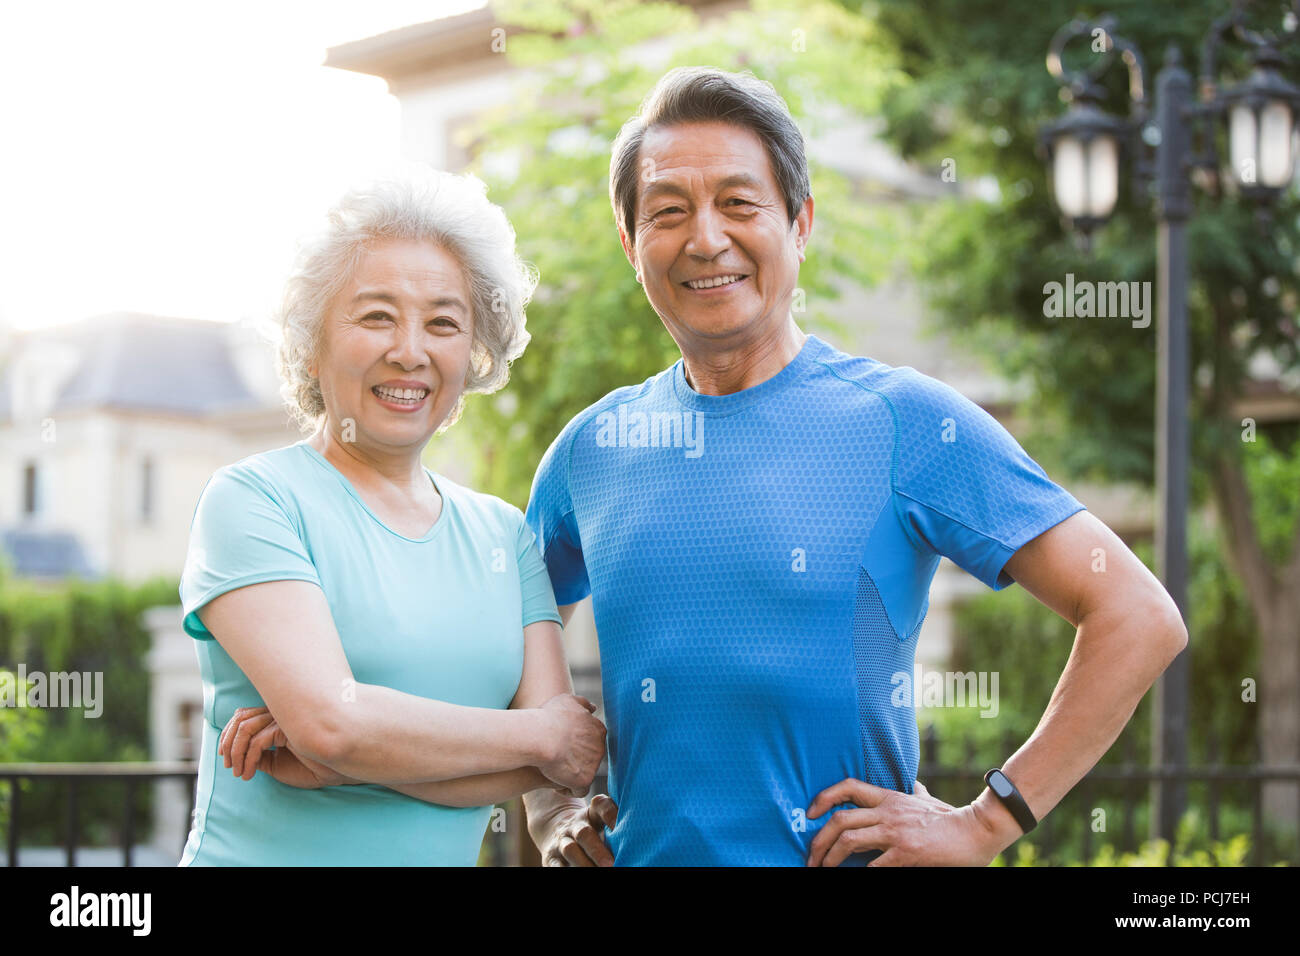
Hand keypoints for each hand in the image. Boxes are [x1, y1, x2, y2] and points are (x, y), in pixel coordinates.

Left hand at [218, 706, 349, 788]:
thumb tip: (238, 755)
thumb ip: (258, 756)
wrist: (337, 771)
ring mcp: (285, 719)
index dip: (228, 735)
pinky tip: (248, 773)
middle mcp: (279, 714)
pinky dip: (247, 759)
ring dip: (235, 752)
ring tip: (237, 772)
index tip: (225, 757)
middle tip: (228, 764)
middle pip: (240, 717)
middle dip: (227, 742)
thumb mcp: (276, 764)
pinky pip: (258, 741)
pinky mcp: (288, 728)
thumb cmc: (312, 766)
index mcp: (277, 718)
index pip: (243, 716)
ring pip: (245, 728)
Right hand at [533, 794, 618, 866]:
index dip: (611, 814)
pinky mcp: (551, 857)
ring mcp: (562, 841)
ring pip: (571, 850)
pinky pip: (557, 865)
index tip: (620, 827)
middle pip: (585, 834)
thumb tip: (642, 837)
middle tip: (612, 864)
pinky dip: (566, 870)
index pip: (601, 806)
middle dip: (598, 850)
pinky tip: (578, 874)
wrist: (556, 829)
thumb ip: (616, 823)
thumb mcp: (601, 819)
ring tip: (600, 873)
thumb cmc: (591, 827)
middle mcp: (575, 825)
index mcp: (591, 812)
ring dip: (584, 864)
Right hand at [535, 694, 606, 796]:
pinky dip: (568, 789)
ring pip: (584, 774)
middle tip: (558, 759)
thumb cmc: (550, 717)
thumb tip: (593, 708)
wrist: (542, 738)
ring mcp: (594, 765)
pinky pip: (579, 790)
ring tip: (554, 771)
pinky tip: (555, 785)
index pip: (593, 741)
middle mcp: (600, 747)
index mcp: (598, 729)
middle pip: (590, 758)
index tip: (563, 745)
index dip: (577, 745)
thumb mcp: (567, 701)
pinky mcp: (584, 781)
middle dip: (576, 760)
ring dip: (572, 774)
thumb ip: (582, 703)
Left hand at [805, 778, 1000, 865]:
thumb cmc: (951, 818)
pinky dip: (860, 873)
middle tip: (810, 856)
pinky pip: (873, 864)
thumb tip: (914, 784)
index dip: (824, 797)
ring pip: (849, 840)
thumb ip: (916, 793)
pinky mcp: (906, 852)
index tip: (810, 813)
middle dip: (819, 839)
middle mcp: (887, 811)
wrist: (975, 830)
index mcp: (889, 797)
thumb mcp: (928, 800)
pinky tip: (855, 876)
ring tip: (824, 869)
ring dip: (831, 857)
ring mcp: (895, 832)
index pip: (848, 787)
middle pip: (840, 819)